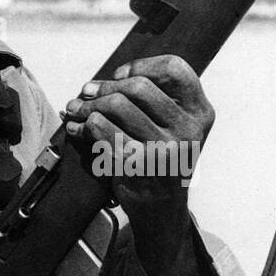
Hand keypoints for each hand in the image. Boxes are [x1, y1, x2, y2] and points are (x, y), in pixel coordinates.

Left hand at [62, 55, 214, 251]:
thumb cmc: (159, 157)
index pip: (175, 69)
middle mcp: (189, 130)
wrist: (162, 209)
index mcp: (200, 112)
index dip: (142, 66)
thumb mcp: (173, 126)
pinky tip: (77, 127)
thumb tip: (97, 84)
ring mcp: (166, 149)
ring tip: (75, 109)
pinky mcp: (140, 165)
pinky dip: (84, 124)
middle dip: (104, 86)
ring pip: (117, 106)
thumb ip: (152, 98)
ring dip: (87, 105)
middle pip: (138, 86)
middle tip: (86, 91)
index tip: (120, 75)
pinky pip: (102, 129)